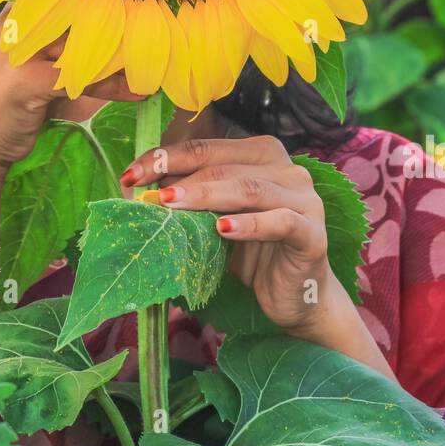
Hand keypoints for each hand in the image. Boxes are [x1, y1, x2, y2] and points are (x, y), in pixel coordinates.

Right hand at [0, 7, 147, 176]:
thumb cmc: (7, 110)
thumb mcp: (40, 71)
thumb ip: (71, 53)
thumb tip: (122, 44)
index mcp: (20, 11)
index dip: (112, 1)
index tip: (151, 8)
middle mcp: (17, 22)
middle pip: (83, 14)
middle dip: (125, 25)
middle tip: (164, 31)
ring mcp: (19, 49)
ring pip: (86, 43)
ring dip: (127, 55)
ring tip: (160, 62)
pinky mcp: (26, 79)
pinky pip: (83, 77)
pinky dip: (116, 85)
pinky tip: (140, 92)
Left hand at [121, 135, 340, 336]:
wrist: (297, 296)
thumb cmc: (253, 253)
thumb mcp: (215, 220)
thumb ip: (191, 199)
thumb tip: (138, 189)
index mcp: (261, 154)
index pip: (206, 148)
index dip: (166, 158)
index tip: (131, 175)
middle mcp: (287, 168)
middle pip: (225, 166)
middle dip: (181, 178)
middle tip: (149, 196)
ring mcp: (305, 198)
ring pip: (250, 189)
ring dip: (207, 196)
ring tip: (173, 206)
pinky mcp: (313, 233)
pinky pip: (280, 222)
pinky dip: (249, 225)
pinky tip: (221, 229)